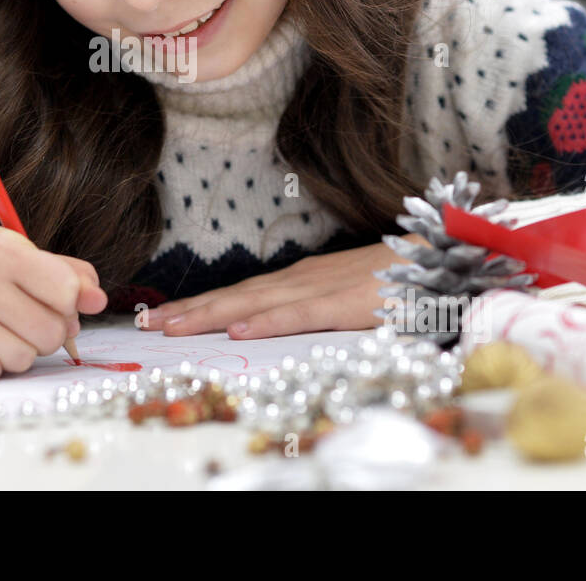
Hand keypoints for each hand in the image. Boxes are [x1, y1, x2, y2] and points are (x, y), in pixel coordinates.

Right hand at [0, 227, 107, 381]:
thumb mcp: (18, 262)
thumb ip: (67, 276)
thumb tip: (98, 299)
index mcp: (0, 247)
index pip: (67, 290)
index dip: (65, 307)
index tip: (44, 303)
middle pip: (50, 333)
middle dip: (42, 336)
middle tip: (12, 323)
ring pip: (22, 359)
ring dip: (12, 354)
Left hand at [139, 238, 419, 338]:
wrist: (439, 254)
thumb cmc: (393, 277)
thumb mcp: (341, 293)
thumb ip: (309, 306)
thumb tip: (272, 320)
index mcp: (297, 279)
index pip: (237, 294)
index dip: (197, 305)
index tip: (160, 316)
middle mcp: (298, 279)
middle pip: (233, 297)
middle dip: (188, 311)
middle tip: (146, 323)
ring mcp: (318, 288)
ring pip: (254, 303)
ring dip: (210, 315)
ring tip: (172, 326)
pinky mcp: (342, 302)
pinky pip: (299, 314)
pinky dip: (268, 322)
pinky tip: (241, 330)